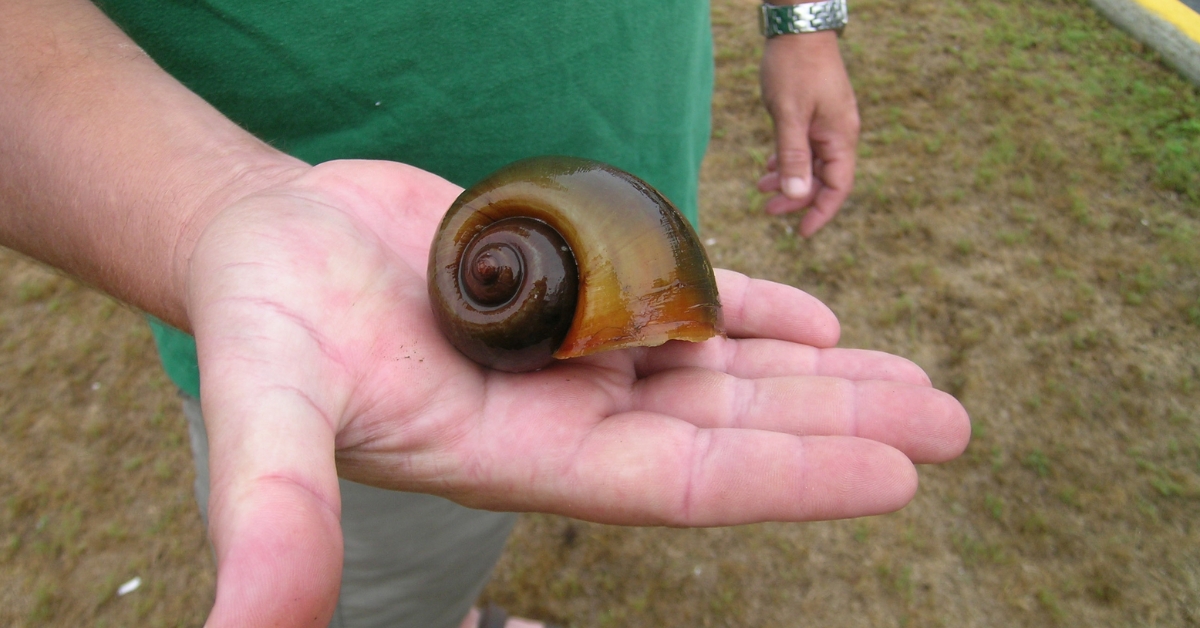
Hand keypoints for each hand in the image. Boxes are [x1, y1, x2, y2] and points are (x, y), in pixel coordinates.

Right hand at [184, 160, 968, 625]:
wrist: (260, 242)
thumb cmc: (255, 321)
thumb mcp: (259, 411)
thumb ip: (273, 514)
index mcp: (518, 455)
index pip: (678, 481)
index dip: (786, 478)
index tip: (893, 475)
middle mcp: (563, 413)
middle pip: (726, 428)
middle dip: (838, 427)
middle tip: (949, 423)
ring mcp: (574, 352)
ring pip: (719, 370)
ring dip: (818, 377)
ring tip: (913, 379)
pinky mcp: (571, 287)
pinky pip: (684, 304)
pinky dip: (755, 312)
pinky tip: (821, 321)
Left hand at [758, 30, 859, 236]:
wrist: (799, 27)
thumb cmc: (795, 67)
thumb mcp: (789, 114)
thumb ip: (793, 155)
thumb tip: (796, 194)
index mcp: (840, 137)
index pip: (838, 187)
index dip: (821, 212)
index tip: (802, 232)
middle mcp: (839, 133)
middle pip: (823, 179)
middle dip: (796, 198)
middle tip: (767, 210)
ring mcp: (828, 123)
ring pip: (811, 163)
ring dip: (788, 179)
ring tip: (761, 189)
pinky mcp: (815, 113)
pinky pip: (805, 147)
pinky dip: (788, 160)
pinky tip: (769, 166)